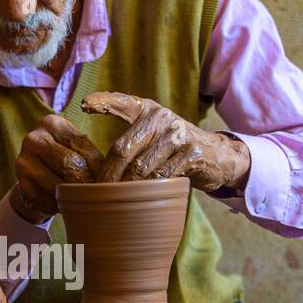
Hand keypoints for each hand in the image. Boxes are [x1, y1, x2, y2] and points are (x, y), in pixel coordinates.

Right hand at [11, 114, 103, 222]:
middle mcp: (34, 138)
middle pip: (70, 162)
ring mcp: (23, 161)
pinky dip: (61, 204)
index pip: (82, 145)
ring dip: (75, 194)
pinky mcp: (22, 185)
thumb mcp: (79, 151)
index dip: (98, 165)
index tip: (108, 178)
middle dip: (87, 179)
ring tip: (83, 197)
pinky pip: (49, 198)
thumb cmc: (66, 163)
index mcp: (52, 123)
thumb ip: (92, 156)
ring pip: (59, 183)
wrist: (37, 181)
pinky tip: (65, 202)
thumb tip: (113, 171)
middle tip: (97, 191)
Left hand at [82, 91, 250, 191]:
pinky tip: (141, 199)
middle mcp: (161, 117)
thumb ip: (130, 138)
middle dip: (107, 174)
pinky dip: (148, 190)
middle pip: (123, 148)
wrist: (217, 156)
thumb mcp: (154, 134)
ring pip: (140, 167)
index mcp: (147, 110)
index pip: (122, 103)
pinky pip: (161, 176)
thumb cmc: (174, 149)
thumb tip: (94, 164)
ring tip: (114, 201)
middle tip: (96, 192)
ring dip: (126, 187)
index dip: (103, 102)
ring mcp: (177, 134)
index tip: (84, 104)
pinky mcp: (191, 153)